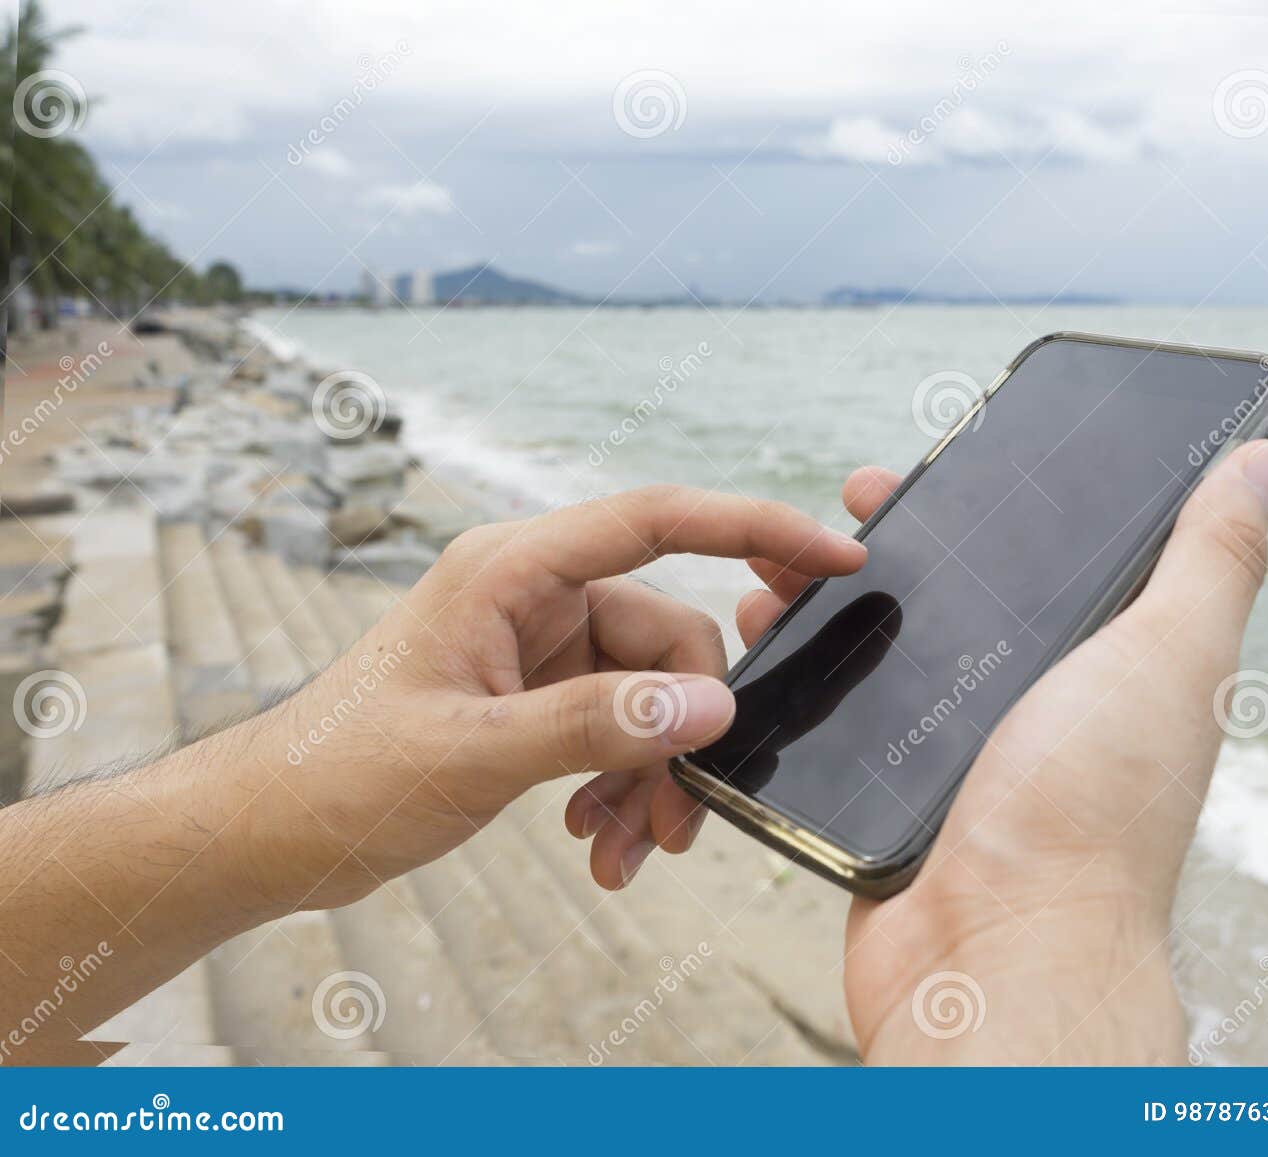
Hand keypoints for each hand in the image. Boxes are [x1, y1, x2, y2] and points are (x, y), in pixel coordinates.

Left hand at [241, 486, 866, 909]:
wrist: (272, 831)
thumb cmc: (341, 773)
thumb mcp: (473, 752)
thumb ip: (597, 723)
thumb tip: (715, 706)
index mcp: (511, 570)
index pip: (657, 520)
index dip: (754, 525)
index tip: (835, 556)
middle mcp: (535, 596)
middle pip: (667, 641)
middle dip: (683, 735)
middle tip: (682, 822)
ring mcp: (539, 647)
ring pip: (649, 697)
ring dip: (652, 778)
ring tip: (626, 851)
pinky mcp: (538, 696)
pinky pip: (618, 729)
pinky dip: (622, 787)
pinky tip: (599, 841)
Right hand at [733, 442, 1267, 1064]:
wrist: (997, 955)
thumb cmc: (1095, 813)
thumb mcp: (1168, 658)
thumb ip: (1210, 561)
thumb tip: (1267, 458)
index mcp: (1102, 668)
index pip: (1048, 559)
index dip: (997, 500)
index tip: (943, 454)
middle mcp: (1031, 708)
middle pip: (951, 598)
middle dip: (895, 542)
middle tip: (846, 507)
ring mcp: (955, 754)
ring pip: (883, 653)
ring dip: (832, 602)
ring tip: (780, 565)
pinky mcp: (888, 797)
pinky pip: (839, 720)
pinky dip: (800, 677)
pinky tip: (763, 639)